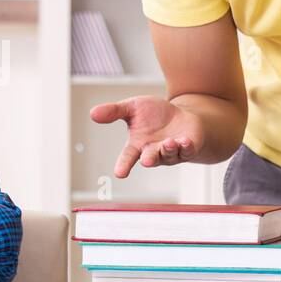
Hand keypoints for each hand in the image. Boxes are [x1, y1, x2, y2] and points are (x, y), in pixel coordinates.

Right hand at [90, 95, 206, 178]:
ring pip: (169, 155)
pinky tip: (183, 140)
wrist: (182, 115)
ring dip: (168, 149)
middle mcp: (154, 152)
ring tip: (169, 142)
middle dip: (149, 158)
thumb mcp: (133, 108)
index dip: (124, 165)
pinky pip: (187, 151)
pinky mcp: (188, 149)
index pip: (128, 156)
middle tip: (146, 159)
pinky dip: (185, 147)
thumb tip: (92, 113)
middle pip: (150, 159)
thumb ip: (114, 111)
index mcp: (138, 145)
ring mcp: (171, 153)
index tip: (119, 173)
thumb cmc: (155, 115)